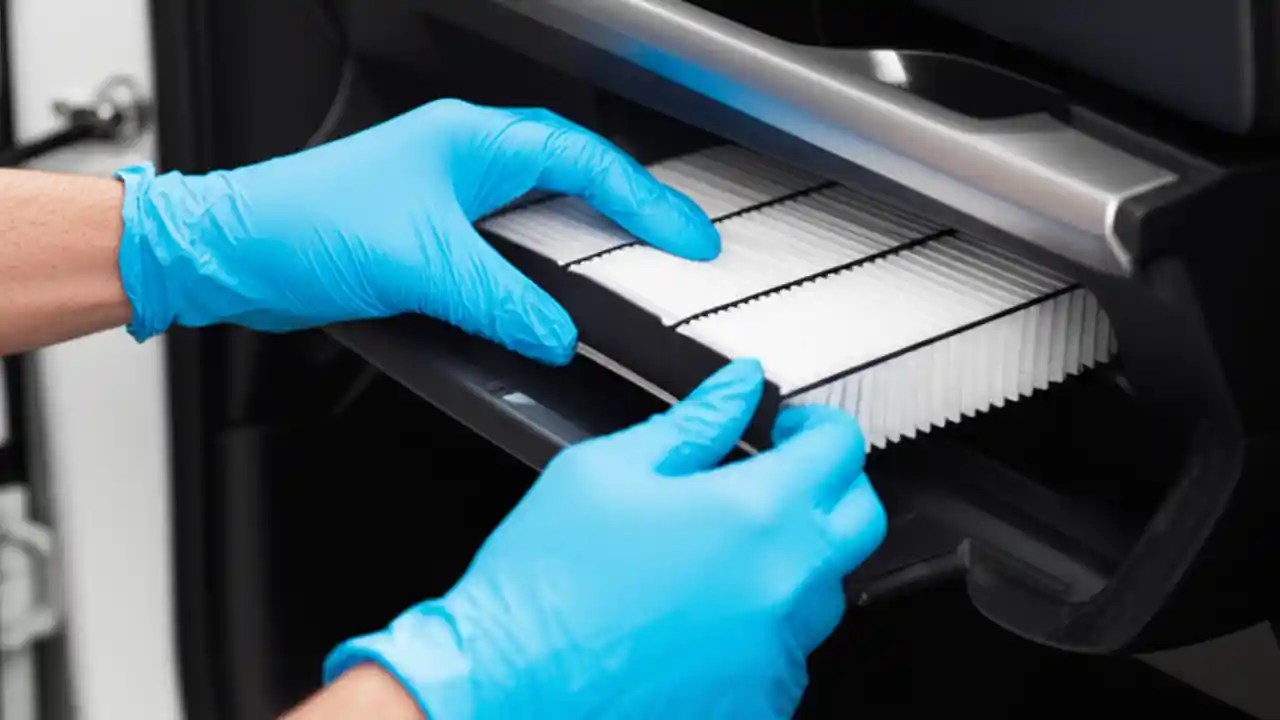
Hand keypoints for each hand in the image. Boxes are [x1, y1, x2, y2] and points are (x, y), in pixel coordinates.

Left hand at [115, 99, 718, 363]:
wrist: (233, 251)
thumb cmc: (303, 226)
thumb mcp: (421, 265)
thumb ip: (502, 302)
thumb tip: (558, 333)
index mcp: (472, 139)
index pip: (584, 164)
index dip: (644, 202)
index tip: (685, 238)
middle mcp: (466, 156)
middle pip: (575, 171)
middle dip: (632, 205)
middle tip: (678, 245)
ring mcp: (450, 191)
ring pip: (544, 203)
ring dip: (590, 231)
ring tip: (636, 263)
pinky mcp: (433, 230)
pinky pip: (511, 240)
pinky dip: (546, 262)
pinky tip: (558, 291)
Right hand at [324, 359, 886, 719]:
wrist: (505, 686)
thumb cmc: (545, 587)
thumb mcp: (609, 471)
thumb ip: (692, 423)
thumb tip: (738, 388)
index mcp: (755, 514)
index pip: (840, 451)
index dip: (818, 427)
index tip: (792, 431)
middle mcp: (784, 587)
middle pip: (862, 520)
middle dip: (831, 488)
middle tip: (781, 481)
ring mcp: (777, 654)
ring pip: (825, 591)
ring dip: (794, 560)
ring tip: (722, 554)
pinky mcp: (759, 704)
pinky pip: (787, 652)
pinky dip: (761, 626)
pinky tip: (702, 615)